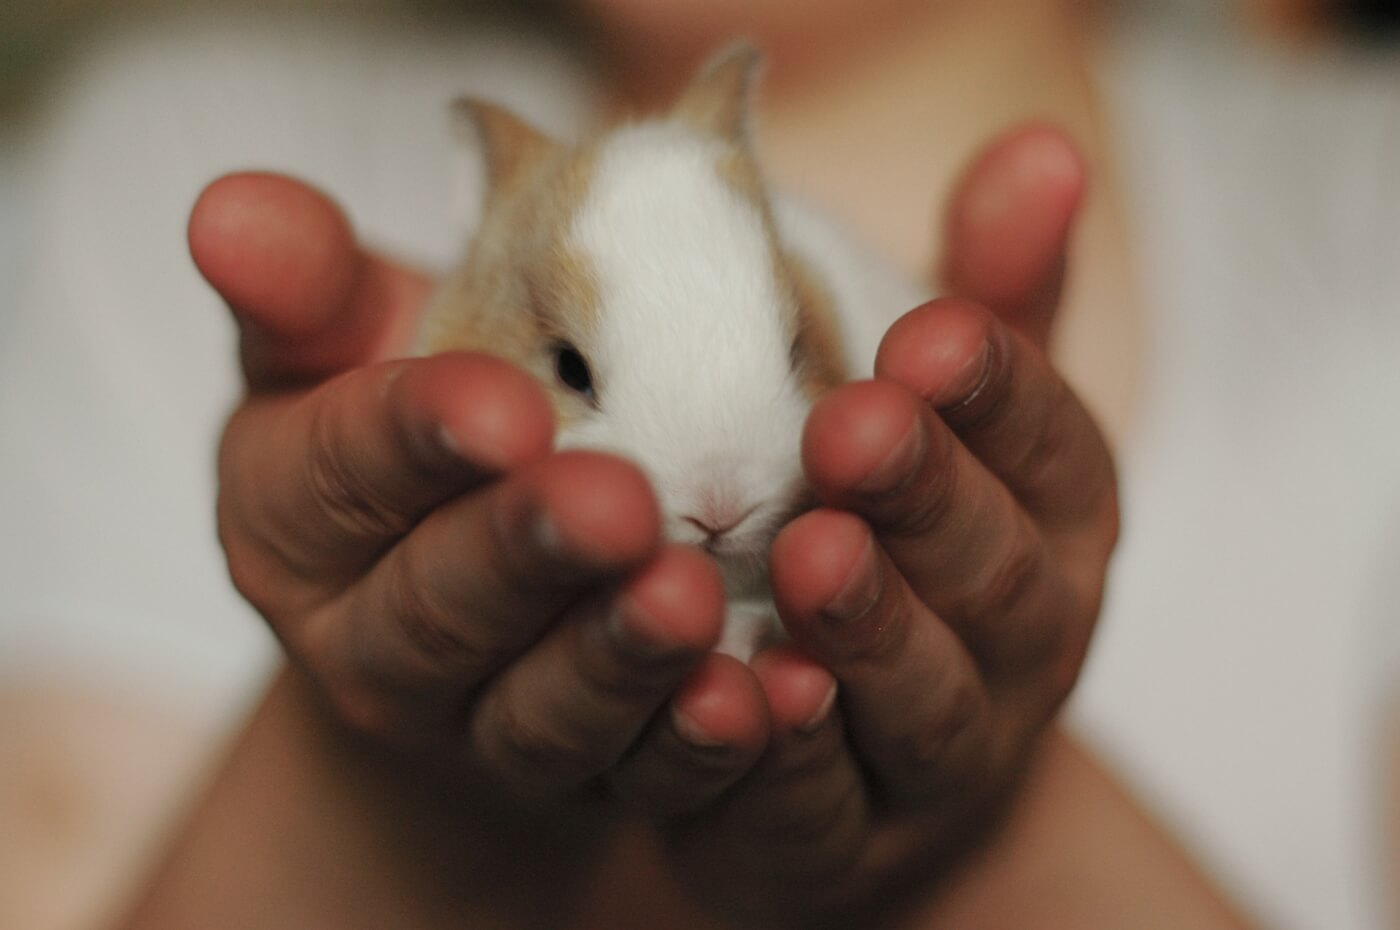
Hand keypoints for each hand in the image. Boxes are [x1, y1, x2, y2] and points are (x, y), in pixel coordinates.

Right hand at [194, 174, 775, 826]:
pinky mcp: (586, 784)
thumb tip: (231, 207)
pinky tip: (766, 699)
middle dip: (527, 553)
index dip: (420, 436)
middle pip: (443, 605)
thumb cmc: (413, 439)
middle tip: (617, 503)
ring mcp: (481, 730)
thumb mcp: (347, 350)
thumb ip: (306, 288)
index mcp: (296, 521)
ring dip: (618, 658)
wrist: (465, 607)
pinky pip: (641, 783)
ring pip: (543, 710)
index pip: (345, 470)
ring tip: (690, 599)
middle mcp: (370, 648)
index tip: (505, 403)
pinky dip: (699, 751)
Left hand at [658, 126, 1119, 925]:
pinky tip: (742, 697)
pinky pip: (821, 808)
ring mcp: (942, 757)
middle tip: (856, 428)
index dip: (1002, 391)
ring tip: (807, 557)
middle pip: (998, 576)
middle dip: (933, 500)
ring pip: (925, 701)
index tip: (925, 331)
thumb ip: (993, 305)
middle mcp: (1021, 643)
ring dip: (872, 629)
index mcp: (1053, 525)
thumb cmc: (909, 550)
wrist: (868, 761)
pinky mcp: (843, 842)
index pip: (1055, 450)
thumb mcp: (957, 424)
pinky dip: (787, 762)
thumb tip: (1041, 149)